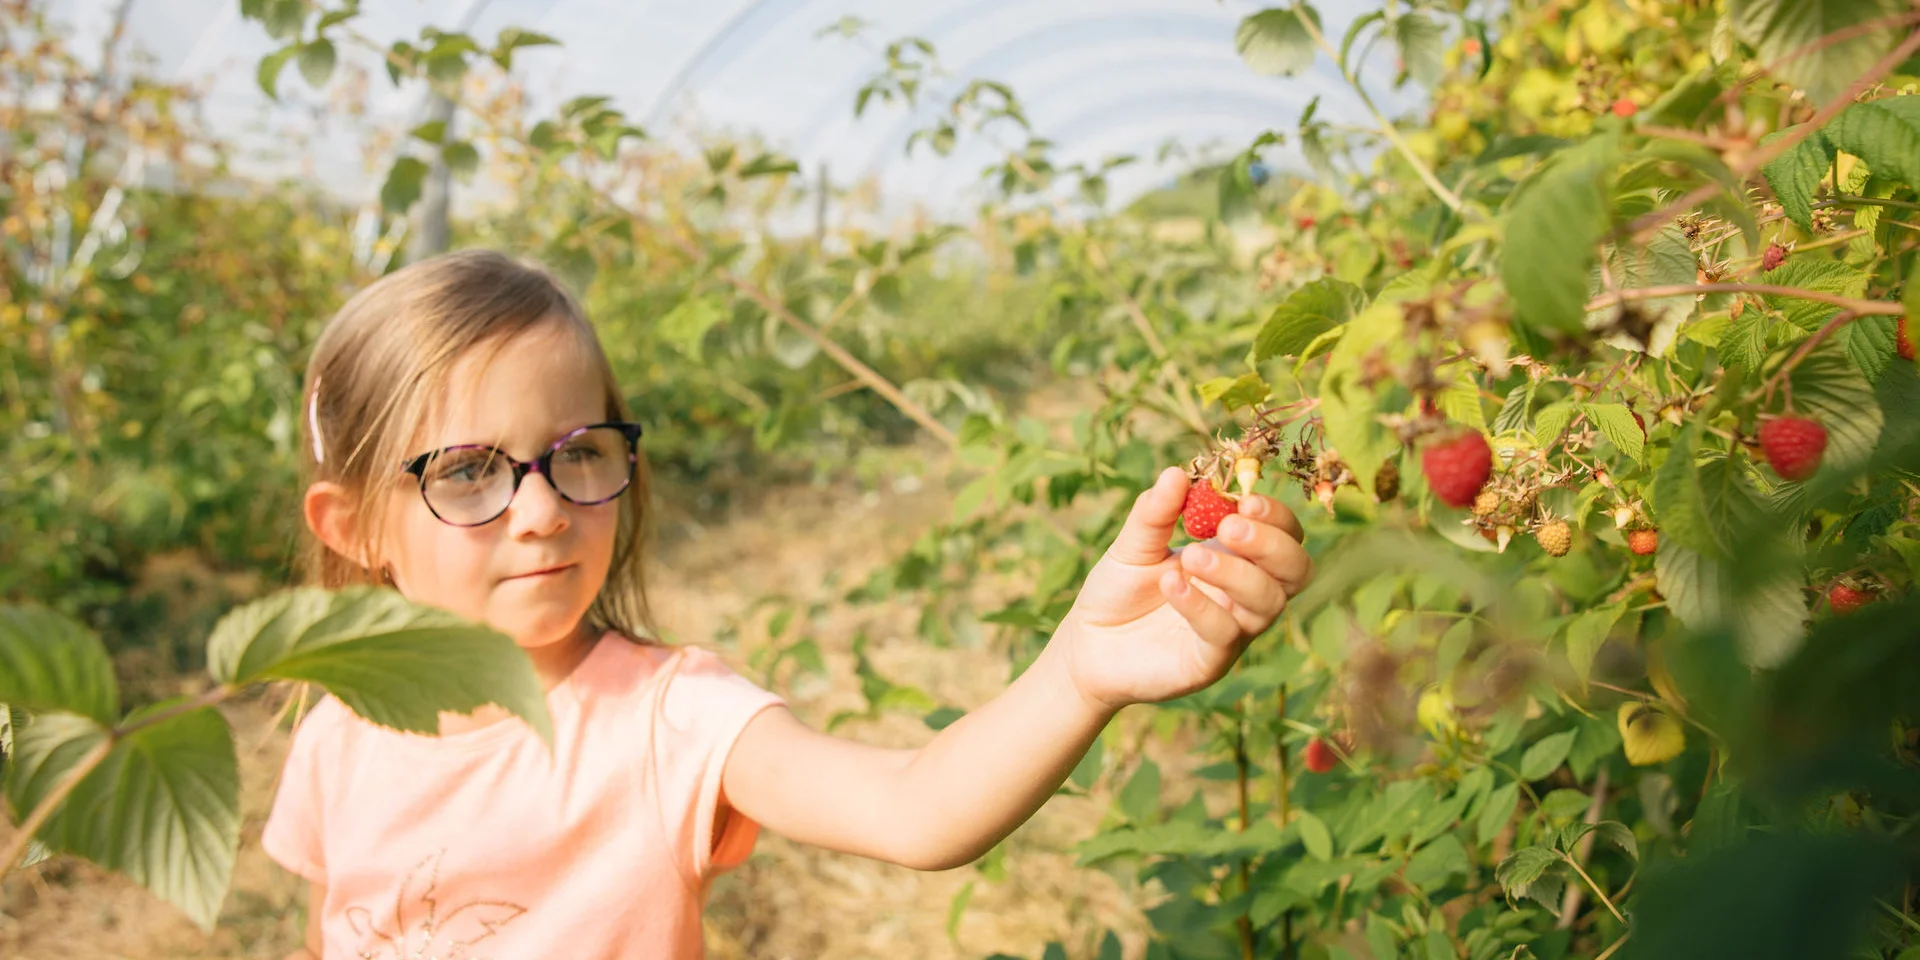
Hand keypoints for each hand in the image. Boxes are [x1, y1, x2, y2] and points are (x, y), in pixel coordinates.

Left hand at [1055, 466, 1312, 713]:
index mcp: (1238, 557)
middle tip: (1229, 527)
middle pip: (1296, 569)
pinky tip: (1170, 583)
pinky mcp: (1210, 661)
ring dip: (1235, 573)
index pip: (1286, 534)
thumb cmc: (1119, 590)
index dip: (1277, 516)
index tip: (1246, 499)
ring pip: (1267, 602)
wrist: (1086, 644)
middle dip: (1270, 544)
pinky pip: (1224, 634)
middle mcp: (1246, 594)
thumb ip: (1155, 512)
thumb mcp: (1133, 544)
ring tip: (1190, 556)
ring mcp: (1234, 630)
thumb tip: (1176, 473)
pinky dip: (1201, 605)